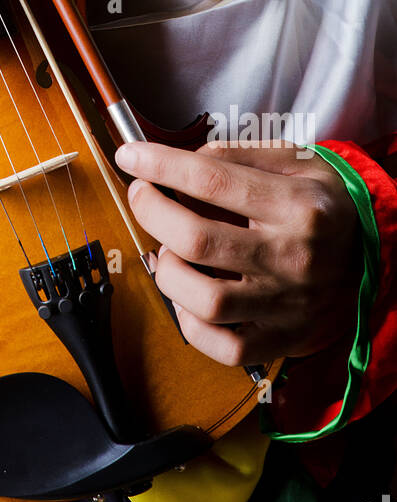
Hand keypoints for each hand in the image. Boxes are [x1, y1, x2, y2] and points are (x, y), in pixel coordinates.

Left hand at [115, 139, 360, 365]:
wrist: (378, 255)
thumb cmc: (327, 205)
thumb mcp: (299, 161)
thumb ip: (242, 154)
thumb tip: (186, 158)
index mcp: (298, 206)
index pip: (211, 181)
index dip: (160, 166)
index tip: (130, 155)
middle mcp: (292, 257)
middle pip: (197, 239)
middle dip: (152, 211)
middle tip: (143, 194)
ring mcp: (287, 304)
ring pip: (204, 299)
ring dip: (167, 270)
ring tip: (167, 249)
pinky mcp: (284, 338)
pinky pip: (225, 346)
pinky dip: (191, 324)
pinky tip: (185, 296)